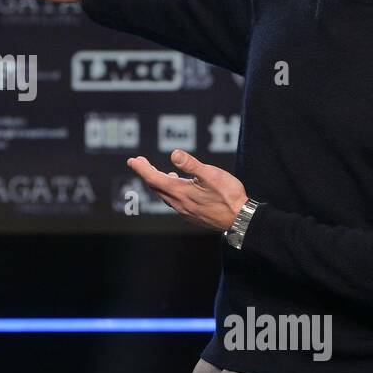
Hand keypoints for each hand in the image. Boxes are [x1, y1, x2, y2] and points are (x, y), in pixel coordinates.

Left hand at [127, 150, 248, 230]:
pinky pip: (174, 202)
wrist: (240, 219)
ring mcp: (185, 211)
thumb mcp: (211, 174)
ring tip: (156, 173)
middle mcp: (179, 203)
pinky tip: (177, 187)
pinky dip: (169, 192)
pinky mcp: (192, 215)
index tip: (132, 160)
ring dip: (158, 183)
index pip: (154, 178)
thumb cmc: (228, 195)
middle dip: (146, 174)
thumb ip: (191, 164)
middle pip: (156, 187)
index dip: (141, 168)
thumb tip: (174, 154)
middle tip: (140, 162)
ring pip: (164, 195)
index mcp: (180, 191)